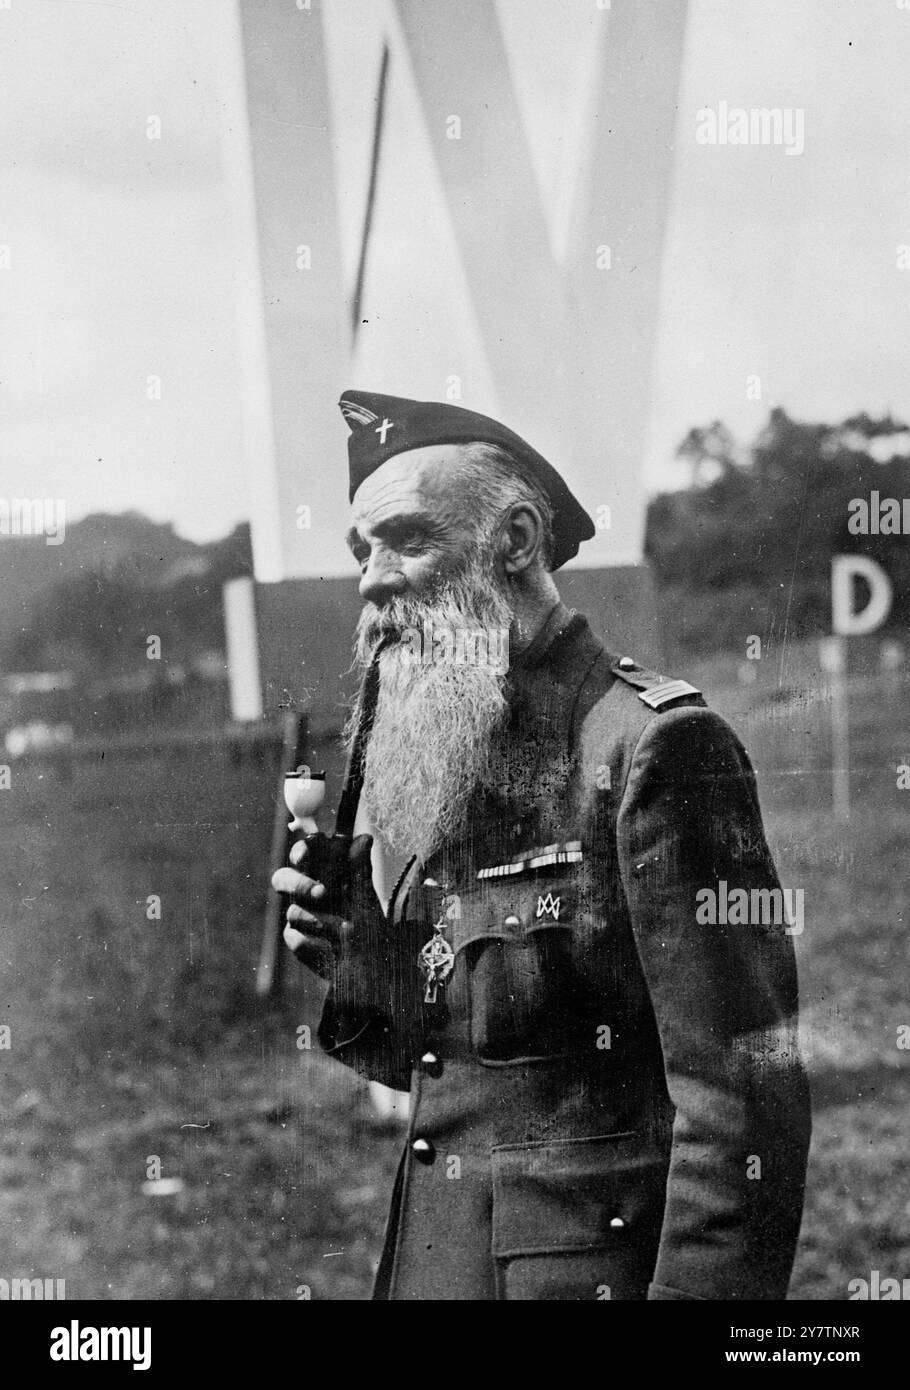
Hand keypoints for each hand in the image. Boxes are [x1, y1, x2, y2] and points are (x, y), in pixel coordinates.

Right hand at [271, 832, 374, 979]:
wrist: (372, 963)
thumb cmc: (369, 921)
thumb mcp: (368, 894)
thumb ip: (361, 869)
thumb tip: (364, 839)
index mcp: (322, 870)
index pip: (305, 851)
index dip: (301, 851)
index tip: (305, 857)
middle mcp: (304, 889)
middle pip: (281, 878)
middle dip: (298, 884)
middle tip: (322, 894)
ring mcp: (297, 913)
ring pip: (293, 911)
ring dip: (321, 921)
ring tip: (347, 930)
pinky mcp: (294, 937)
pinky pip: (295, 938)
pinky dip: (318, 944)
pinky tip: (335, 950)